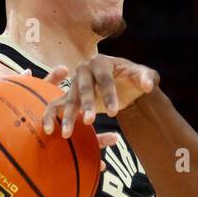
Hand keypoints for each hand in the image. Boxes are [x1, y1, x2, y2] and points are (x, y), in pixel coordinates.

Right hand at [41, 57, 159, 137]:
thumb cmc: (131, 79)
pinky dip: (50, 117)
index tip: (115, 113)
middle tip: (90, 121)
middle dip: (86, 105)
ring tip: (67, 134)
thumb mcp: (143, 76)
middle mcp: (84, 70)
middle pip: (84, 88)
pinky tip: (49, 130)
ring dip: (67, 116)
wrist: (120, 83)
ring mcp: (73, 83)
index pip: (105, 80)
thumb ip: (148, 78)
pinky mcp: (68, 96)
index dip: (109, 95)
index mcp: (101, 62)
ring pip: (69, 99)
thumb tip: (148, 86)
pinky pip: (55, 105)